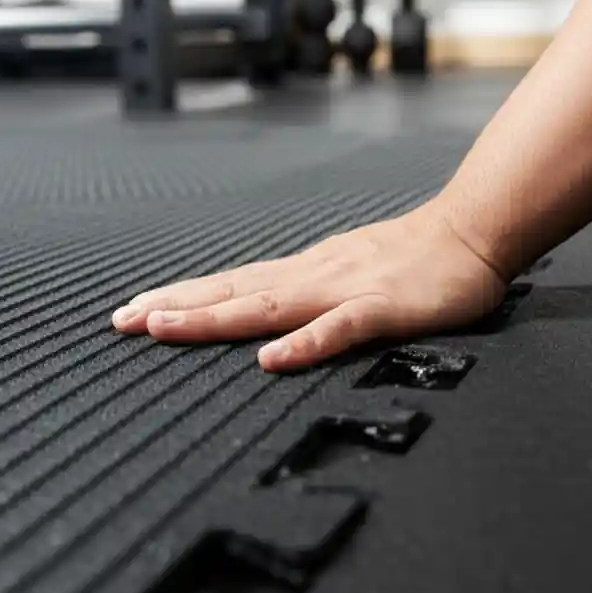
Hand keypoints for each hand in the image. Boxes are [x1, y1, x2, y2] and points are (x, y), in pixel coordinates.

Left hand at [110, 202, 506, 372]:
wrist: (470, 233)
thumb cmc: (412, 259)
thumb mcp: (347, 274)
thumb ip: (309, 297)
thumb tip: (267, 322)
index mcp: (302, 274)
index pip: (229, 285)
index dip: (180, 298)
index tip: (133, 312)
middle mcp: (310, 277)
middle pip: (231, 292)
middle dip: (174, 308)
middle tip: (121, 322)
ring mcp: (343, 290)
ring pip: (267, 306)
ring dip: (213, 317)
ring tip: (164, 328)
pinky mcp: (381, 307)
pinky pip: (338, 328)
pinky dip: (304, 343)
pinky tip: (273, 359)